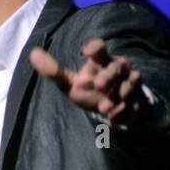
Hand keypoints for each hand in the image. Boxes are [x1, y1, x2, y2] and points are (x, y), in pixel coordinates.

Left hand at [30, 38, 149, 126]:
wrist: (113, 108)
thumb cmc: (89, 90)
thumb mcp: (70, 83)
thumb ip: (54, 72)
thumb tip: (33, 53)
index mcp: (100, 61)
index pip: (99, 48)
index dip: (95, 47)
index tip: (85, 51)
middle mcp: (118, 69)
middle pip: (117, 66)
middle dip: (109, 74)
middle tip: (99, 84)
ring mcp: (130, 84)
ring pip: (131, 83)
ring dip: (120, 94)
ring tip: (105, 108)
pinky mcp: (136, 101)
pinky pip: (134, 105)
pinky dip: (125, 113)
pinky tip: (112, 121)